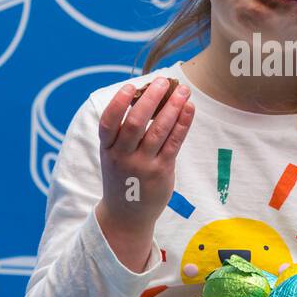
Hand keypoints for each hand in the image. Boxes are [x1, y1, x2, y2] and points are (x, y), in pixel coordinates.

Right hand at [98, 77, 193, 228]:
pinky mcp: (161, 172)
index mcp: (107, 149)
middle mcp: (122, 156)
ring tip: (182, 90)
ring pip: (159, 131)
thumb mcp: (114, 155)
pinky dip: (182, 123)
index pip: (108, 122)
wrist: (127, 215)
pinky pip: (174, 143)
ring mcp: (142, 165)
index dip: (118, 103)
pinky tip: (189, 108)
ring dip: (172, 107)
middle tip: (163, 81)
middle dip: (151, 99)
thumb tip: (148, 96)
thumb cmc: (123, 176)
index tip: (131, 86)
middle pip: (136, 123)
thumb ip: (125, 132)